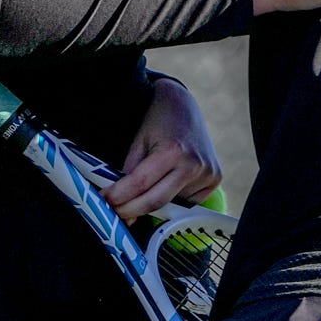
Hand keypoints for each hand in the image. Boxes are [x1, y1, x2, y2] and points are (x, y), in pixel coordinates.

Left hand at [103, 74, 222, 218]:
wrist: (183, 106)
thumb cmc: (157, 122)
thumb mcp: (138, 142)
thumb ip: (129, 172)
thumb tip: (119, 203)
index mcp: (173, 151)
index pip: (141, 183)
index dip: (120, 196)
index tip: (105, 203)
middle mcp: (194, 164)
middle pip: (156, 201)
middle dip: (132, 210)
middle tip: (117, 214)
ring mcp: (208, 173)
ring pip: (172, 203)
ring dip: (153, 203)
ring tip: (144, 189)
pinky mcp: (215, 179)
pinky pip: (188, 201)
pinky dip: (174, 198)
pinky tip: (168, 183)